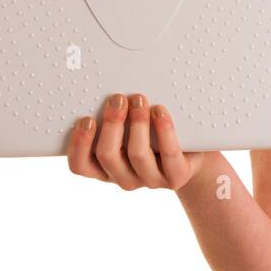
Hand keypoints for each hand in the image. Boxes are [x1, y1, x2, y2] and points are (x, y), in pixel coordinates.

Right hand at [67, 92, 209, 190]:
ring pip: (137, 154)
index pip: (80, 165)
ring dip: (137, 123)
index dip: (79, 144)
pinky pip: (168, 154)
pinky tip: (160, 111)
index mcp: (104, 168)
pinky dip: (164, 130)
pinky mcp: (175, 177)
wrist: (191, 152)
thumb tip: (105, 90)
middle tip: (117, 99)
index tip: (86, 119)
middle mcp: (123, 178)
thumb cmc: (151, 134)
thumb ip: (114, 116)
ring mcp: (150, 180)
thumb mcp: (127, 127)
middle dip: (111, 124)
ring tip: (139, 100)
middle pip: (107, 155)